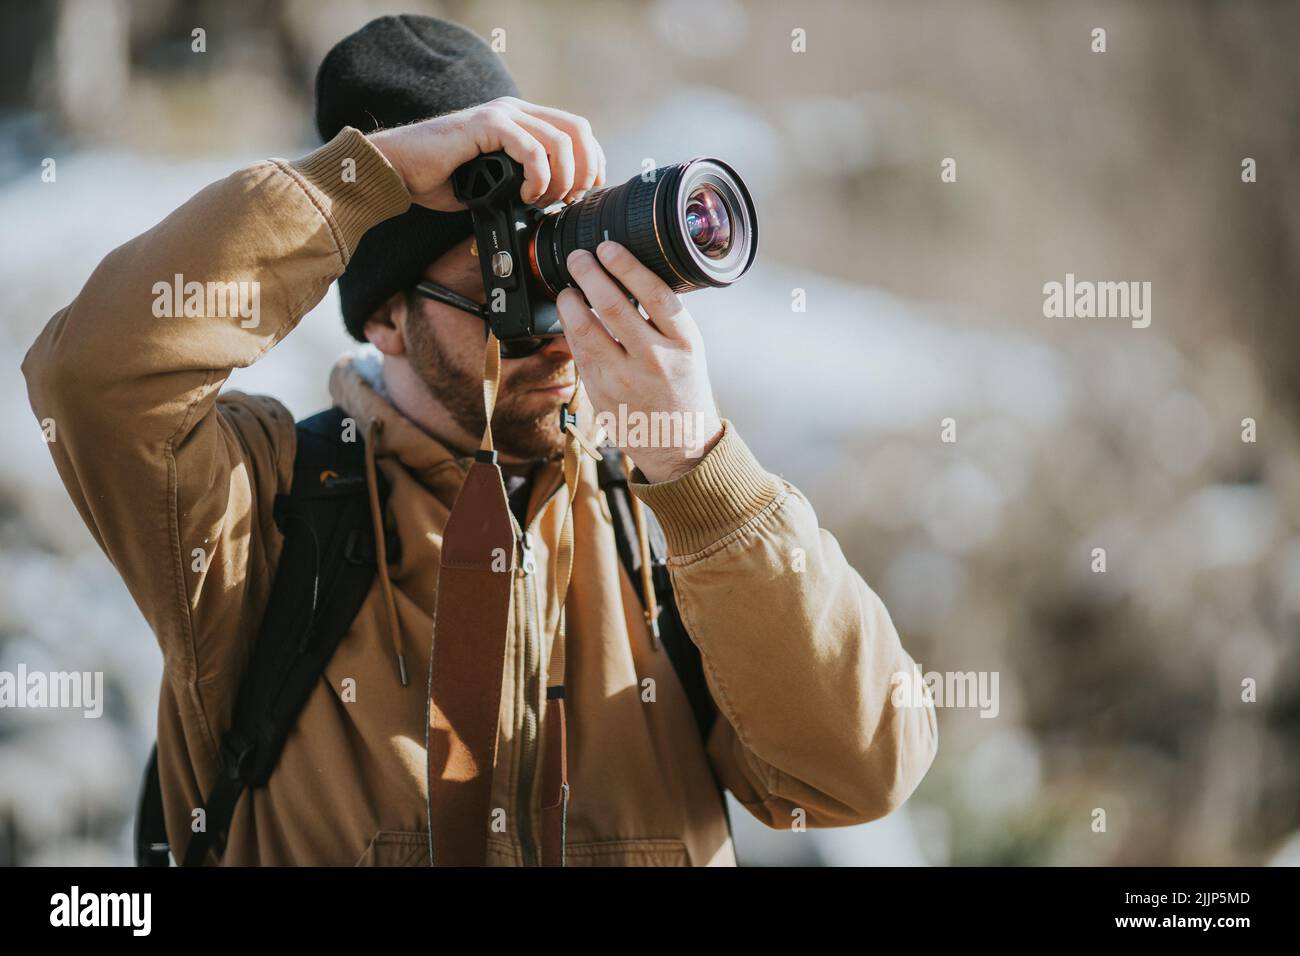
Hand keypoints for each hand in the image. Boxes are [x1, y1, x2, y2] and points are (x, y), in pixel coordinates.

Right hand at [369, 96, 605, 210]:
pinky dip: (538, 177)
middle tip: (570, 200)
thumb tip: (554, 205)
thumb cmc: (441, 180)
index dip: (591, 162)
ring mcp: (502, 114)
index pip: (576, 130)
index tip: (585, 193)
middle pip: (577, 130)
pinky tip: (527, 195)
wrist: (400, 170)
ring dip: (562, 179)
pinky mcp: (487, 124)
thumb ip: (524, 183)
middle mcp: (515, 111)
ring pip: (560, 140)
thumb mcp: (495, 183)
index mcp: (521, 120)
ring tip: (544, 201)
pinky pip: (531, 148)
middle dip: (584, 170)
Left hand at [556, 242, 723, 482]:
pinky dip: (570, 329)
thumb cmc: (684, 388)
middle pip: (614, 305)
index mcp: (684, 342)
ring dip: (570, 301)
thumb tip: (628, 274)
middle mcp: (655, 359)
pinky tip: (570, 317)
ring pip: (585, 329)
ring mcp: (624, 378)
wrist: (680, 444)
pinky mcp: (601, 393)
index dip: (626, 265)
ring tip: (568, 288)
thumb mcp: (689, 348)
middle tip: (579, 258)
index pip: (653, 293)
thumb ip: (664, 317)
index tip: (609, 248)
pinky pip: (578, 353)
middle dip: (589, 274)